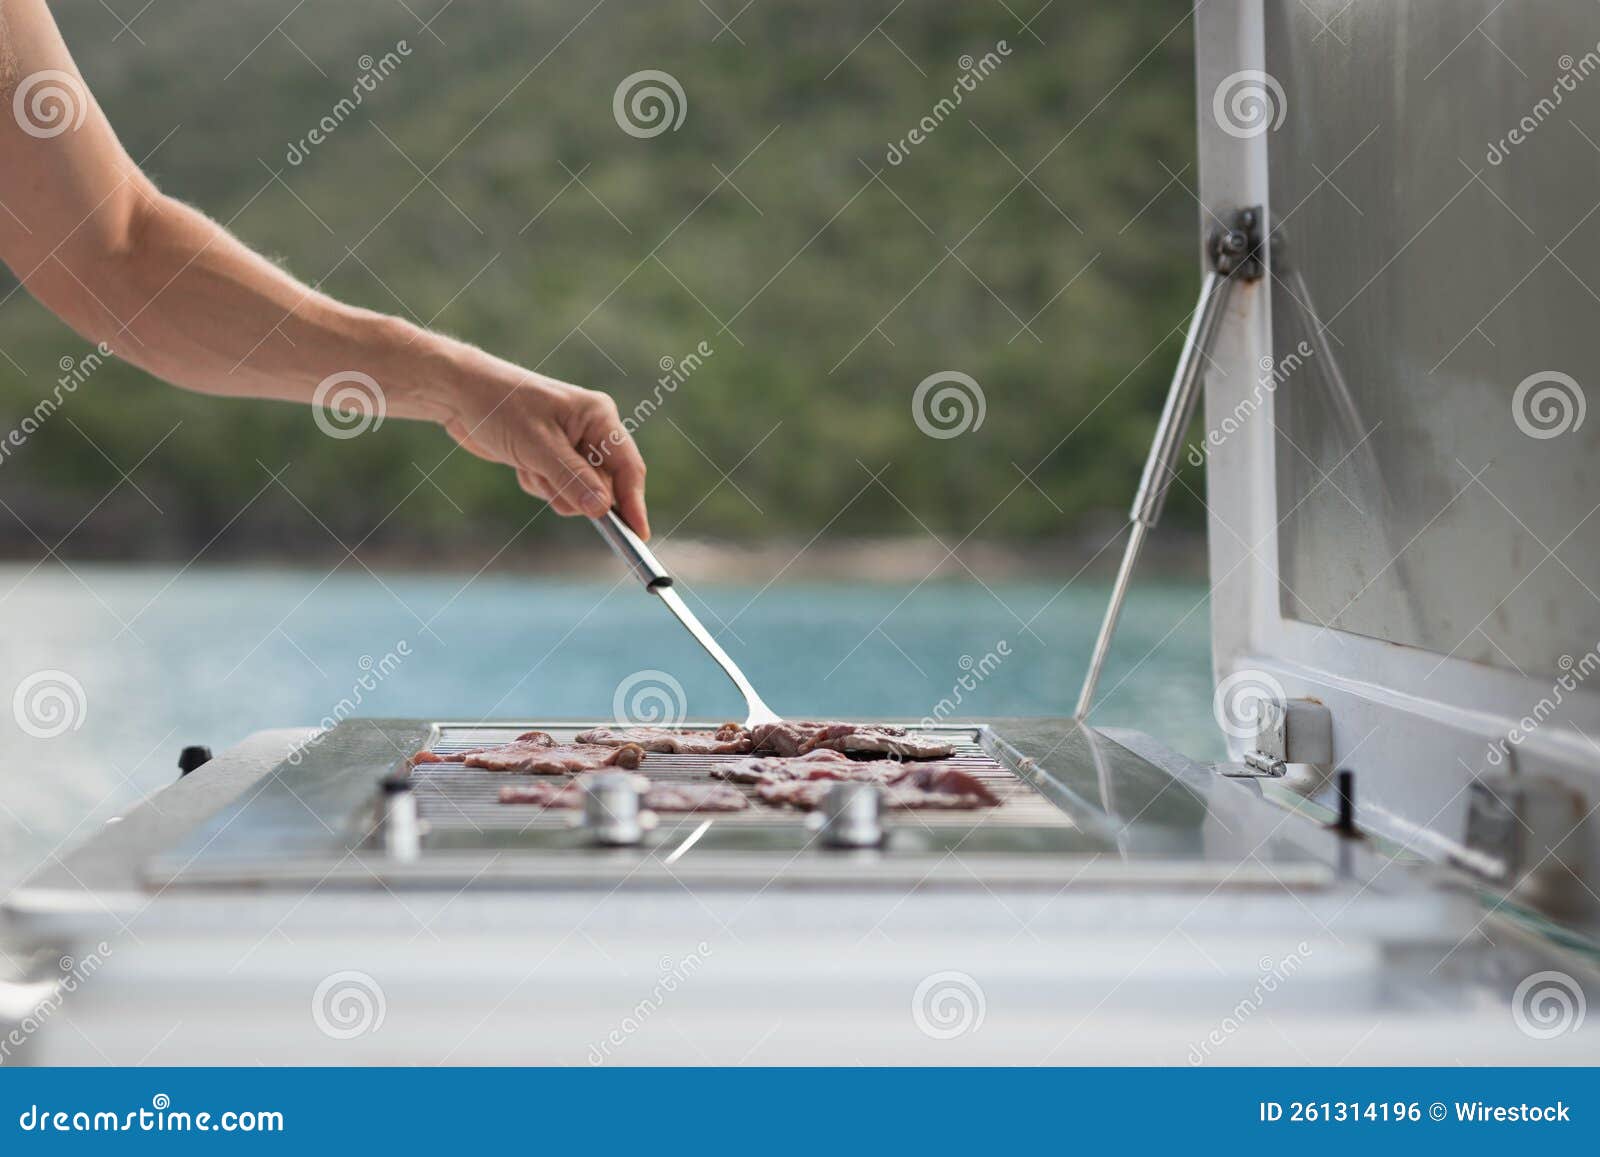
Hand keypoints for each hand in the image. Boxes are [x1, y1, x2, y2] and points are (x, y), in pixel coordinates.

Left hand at [438, 364, 649, 538]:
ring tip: (528, 466)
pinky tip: (520, 465)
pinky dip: (538, 484)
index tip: (639, 536)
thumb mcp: (537, 446)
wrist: (459, 393)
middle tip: (547, 483)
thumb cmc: (499, 406)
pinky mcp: (552, 456)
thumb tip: (604, 510)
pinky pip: (558, 488)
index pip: (628, 467)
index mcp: (599, 417)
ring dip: (552, 490)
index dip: (634, 503)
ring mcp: (572, 444)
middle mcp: (591, 430)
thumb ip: (572, 478)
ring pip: (579, 491)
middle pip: (604, 484)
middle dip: (575, 493)